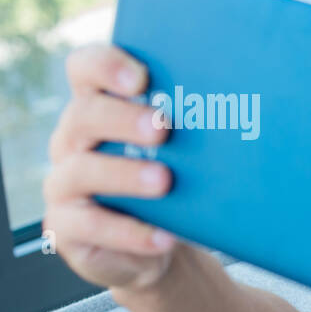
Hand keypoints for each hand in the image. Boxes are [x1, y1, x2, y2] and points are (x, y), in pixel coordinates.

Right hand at [44, 45, 177, 290]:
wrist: (156, 245)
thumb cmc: (172, 186)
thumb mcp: (181, 154)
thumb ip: (193, 126)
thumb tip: (245, 107)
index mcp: (98, 108)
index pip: (85, 69)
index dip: (106, 65)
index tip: (142, 77)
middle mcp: (74, 140)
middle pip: (84, 115)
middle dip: (123, 118)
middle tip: (162, 128)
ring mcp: (64, 184)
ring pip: (82, 170)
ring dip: (125, 174)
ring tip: (164, 181)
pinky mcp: (65, 228)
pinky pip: (90, 227)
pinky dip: (129, 232)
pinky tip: (163, 236)